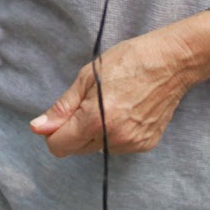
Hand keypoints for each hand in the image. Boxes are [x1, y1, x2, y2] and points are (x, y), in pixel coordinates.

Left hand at [29, 18, 209, 157]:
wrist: (172, 61)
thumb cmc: (129, 61)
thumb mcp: (88, 77)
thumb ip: (62, 108)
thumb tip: (37, 128)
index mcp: (95, 121)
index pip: (58, 146)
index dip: (54, 131)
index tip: (65, 114)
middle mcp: (114, 139)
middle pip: (76, 149)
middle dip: (76, 130)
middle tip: (92, 102)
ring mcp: (132, 144)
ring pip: (97, 148)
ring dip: (96, 132)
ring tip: (114, 104)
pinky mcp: (146, 144)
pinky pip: (118, 146)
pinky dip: (116, 133)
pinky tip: (128, 111)